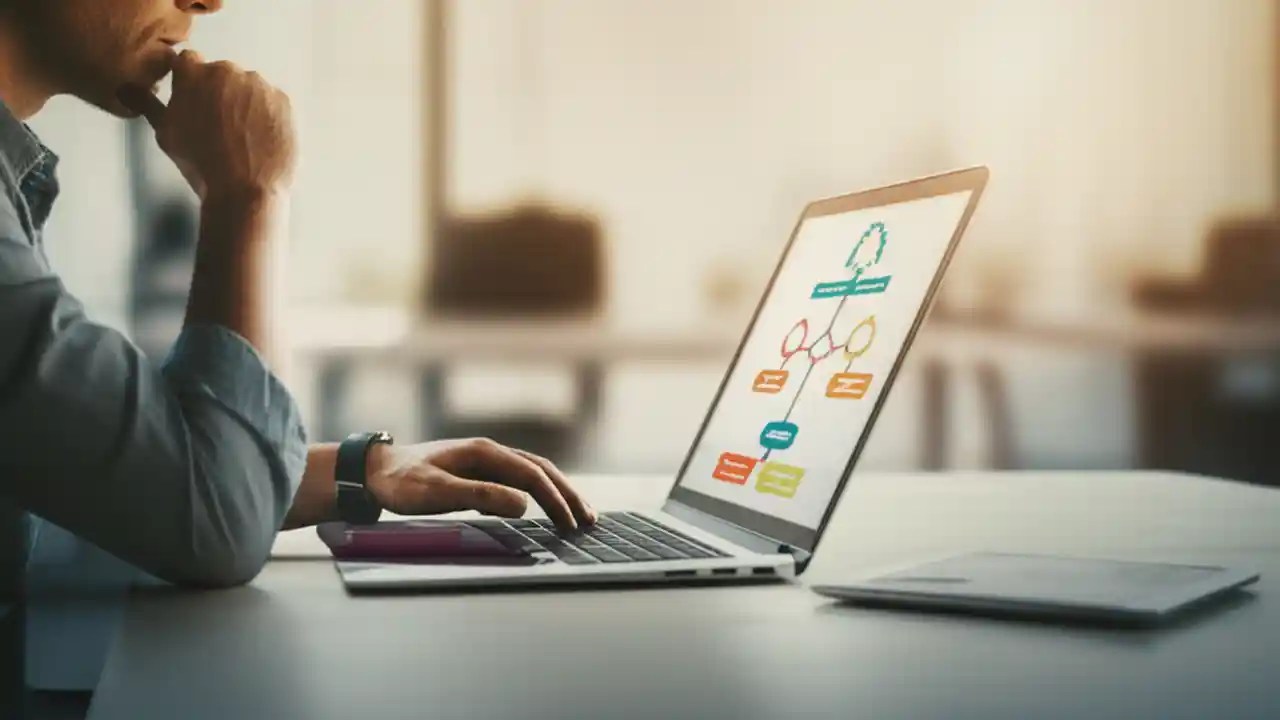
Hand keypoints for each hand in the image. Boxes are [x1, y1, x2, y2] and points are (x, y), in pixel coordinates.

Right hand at [116, 49, 296, 199]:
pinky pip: (271, 102)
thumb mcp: (166, 133)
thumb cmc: (200, 164)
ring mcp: (259, 84)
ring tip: (242, 136)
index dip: (190, 81)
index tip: (194, 101)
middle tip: (218, 125)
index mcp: (194, 73)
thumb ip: (148, 104)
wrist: (246, 190)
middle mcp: (227, 70)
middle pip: (221, 74)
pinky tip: (260, 138)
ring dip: (244, 103)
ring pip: (248, 87)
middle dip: (219, 92)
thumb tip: (124, 88)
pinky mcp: (283, 100)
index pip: (188, 62)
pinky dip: (266, 115)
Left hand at [365, 438, 596, 530]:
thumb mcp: (437, 491)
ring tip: (577, 514)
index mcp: (484, 452)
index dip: (555, 499)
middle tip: (589, 521)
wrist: (373, 472)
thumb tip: (524, 504)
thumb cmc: (401, 482)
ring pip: (532, 473)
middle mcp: (489, 452)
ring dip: (557, 492)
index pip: (533, 474)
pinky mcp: (477, 473)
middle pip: (541, 470)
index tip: (571, 524)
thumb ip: (480, 496)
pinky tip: (543, 508)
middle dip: (567, 495)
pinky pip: (518, 481)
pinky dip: (538, 494)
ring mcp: (484, 461)